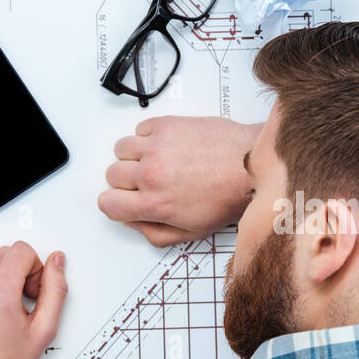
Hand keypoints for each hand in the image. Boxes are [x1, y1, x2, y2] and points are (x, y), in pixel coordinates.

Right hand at [98, 115, 261, 246]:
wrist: (251, 167)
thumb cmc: (228, 197)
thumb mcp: (193, 231)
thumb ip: (156, 233)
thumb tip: (135, 224)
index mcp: (155, 203)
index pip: (107, 204)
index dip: (114, 204)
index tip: (124, 201)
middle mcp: (151, 173)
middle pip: (112, 174)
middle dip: (127, 180)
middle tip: (149, 182)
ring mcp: (157, 146)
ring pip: (121, 149)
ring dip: (135, 156)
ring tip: (157, 161)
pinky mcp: (167, 125)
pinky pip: (140, 128)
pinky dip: (149, 137)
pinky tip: (168, 146)